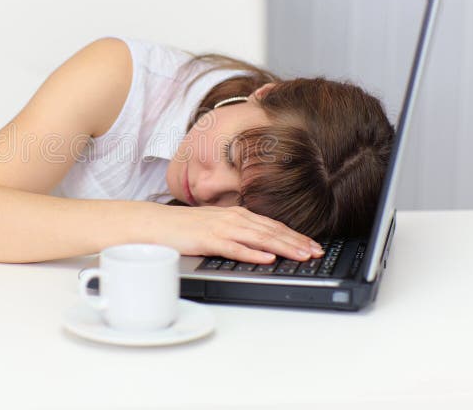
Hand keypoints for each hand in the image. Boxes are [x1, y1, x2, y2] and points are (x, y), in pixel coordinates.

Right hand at [150, 205, 323, 263]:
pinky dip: (253, 253)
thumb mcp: (216, 227)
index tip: (313, 246)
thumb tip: (260, 247)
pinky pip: (235, 247)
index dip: (295, 236)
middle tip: (316, 252)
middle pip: (272, 231)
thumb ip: (237, 234)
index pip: (272, 226)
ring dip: (283, 247)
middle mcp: (233, 218)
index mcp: (237, 215)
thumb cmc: (184, 228)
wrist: (156, 224)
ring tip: (301, 255)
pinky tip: (267, 258)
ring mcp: (222, 228)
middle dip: (297, 242)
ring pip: (259, 238)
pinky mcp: (209, 239)